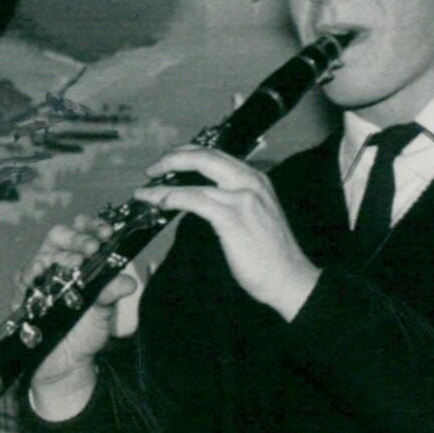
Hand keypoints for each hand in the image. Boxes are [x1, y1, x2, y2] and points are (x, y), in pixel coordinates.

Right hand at [19, 214, 141, 419]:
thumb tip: (129, 282)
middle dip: (77, 238)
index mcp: (78, 259)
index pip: (81, 230)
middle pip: (59, 236)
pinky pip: (24, 278)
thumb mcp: (104, 311)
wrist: (67, 363)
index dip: (92, 226)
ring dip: (59, 256)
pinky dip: (32, 273)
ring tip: (75, 265)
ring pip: (43, 254)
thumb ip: (112, 293)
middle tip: (93, 248)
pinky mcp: (23, 294)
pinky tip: (41, 273)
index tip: (106, 233)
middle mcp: (56, 263)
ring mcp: (38, 277)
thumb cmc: (85, 331)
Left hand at [134, 146, 318, 319]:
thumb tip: (199, 195)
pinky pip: (195, 200)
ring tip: (144, 193)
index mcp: (255, 178)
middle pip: (204, 156)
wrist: (289, 278)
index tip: (167, 160)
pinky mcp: (233, 218)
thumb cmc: (270, 254)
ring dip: (163, 185)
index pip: (216, 155)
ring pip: (195, 178)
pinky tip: (161, 204)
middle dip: (172, 159)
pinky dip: (173, 199)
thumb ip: (232, 199)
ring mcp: (243, 198)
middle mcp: (250, 182)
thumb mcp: (254, 214)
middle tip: (151, 170)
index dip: (187, 154)